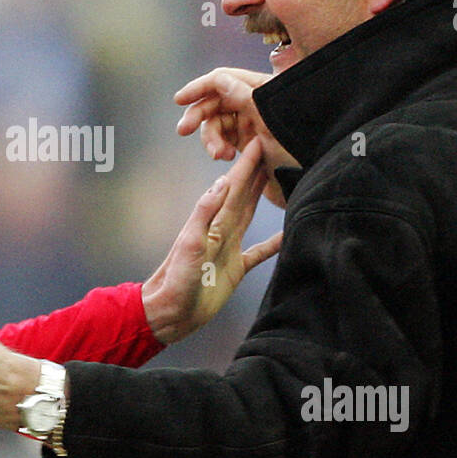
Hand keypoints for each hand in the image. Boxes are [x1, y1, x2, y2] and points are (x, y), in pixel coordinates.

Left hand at [141, 139, 282, 343]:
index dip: (245, 166)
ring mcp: (229, 250)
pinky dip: (273, 243)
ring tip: (276, 180)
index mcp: (211, 224)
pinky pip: (259, 252)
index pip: (232, 189)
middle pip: (243, 197)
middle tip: (270, 152)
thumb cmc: (175, 280)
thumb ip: (204, 213)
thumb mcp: (189, 244)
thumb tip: (220, 182)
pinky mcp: (235, 269)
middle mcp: (221, 232)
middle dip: (255, 174)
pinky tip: (286, 234)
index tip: (257, 144)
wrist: (171, 312)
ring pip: (249, 216)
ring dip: (261, 198)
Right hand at [175, 67, 298, 205]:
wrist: (309, 185)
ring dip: (211, 139)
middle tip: (183, 131)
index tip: (180, 100)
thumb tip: (220, 79)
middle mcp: (254, 104)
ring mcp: (250, 124)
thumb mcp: (270, 123)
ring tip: (220, 156)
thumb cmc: (298, 152)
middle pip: (215, 102)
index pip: (223, 80)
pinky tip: (227, 158)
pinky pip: (223, 140)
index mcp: (261, 90)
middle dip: (199, 116)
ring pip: (216, 124)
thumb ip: (245, 98)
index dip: (199, 87)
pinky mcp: (247, 143)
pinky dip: (220, 148)